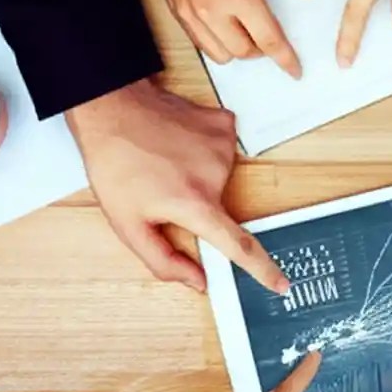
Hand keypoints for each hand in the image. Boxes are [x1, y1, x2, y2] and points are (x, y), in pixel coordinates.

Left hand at [66, 79, 287, 292]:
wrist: (111, 109)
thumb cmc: (114, 163)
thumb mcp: (127, 225)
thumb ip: (163, 261)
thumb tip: (197, 280)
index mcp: (194, 204)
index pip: (238, 246)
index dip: (262, 269)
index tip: (280, 283)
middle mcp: (215, 176)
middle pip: (218, 209)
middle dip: (196, 206)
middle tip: (163, 188)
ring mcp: (223, 146)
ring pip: (218, 179)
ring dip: (197, 177)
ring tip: (166, 162)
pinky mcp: (224, 125)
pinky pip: (222, 150)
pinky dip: (203, 152)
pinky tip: (179, 145)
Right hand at [152, 0, 310, 77]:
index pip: (269, 40)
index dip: (286, 59)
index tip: (294, 69)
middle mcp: (212, 11)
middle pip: (245, 53)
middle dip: (262, 50)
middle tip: (269, 34)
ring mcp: (189, 13)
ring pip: (221, 55)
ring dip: (238, 48)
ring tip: (245, 29)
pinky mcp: (175, 10)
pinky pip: (199, 43)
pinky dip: (216, 42)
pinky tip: (223, 24)